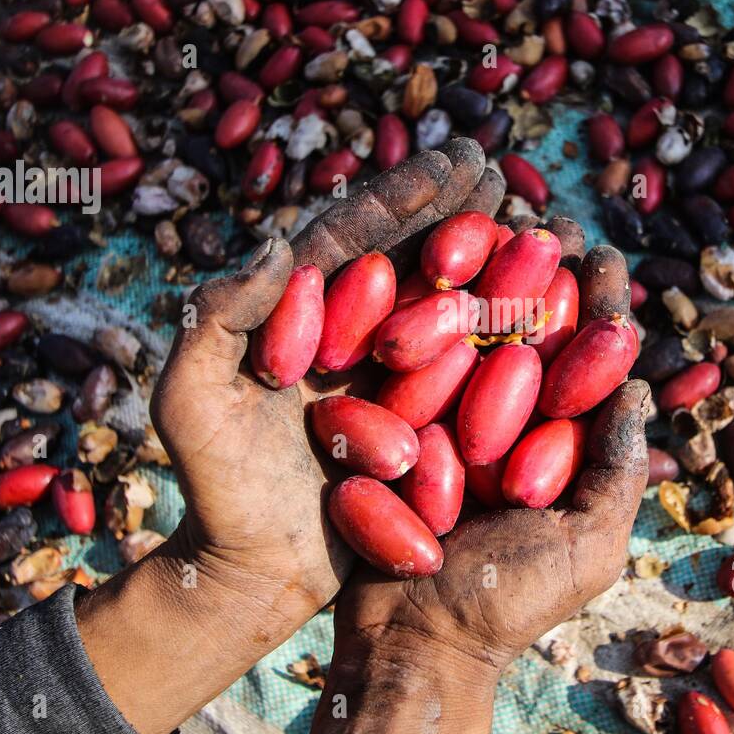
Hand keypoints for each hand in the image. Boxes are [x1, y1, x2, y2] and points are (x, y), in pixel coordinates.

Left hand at [76, 139, 503, 733]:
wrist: (253, 572)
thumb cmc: (213, 487)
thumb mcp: (190, 401)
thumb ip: (218, 319)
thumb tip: (282, 240)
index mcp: (296, 313)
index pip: (354, 238)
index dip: (404, 196)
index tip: (456, 161)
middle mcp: (347, 333)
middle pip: (406, 258)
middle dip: (452, 211)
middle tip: (499, 169)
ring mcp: (387, 375)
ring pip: (442, 306)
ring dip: (486, 262)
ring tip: (534, 223)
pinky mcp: (419, 421)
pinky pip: (465, 373)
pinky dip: (501, 336)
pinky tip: (544, 309)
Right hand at [307, 246, 651, 733]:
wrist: (410, 641)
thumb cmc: (508, 602)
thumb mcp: (587, 546)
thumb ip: (616, 473)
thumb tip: (639, 390)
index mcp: (563, 447)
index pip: (587, 367)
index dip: (598, 310)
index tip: (601, 255)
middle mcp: (510, 427)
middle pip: (530, 339)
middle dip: (539, 275)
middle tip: (544, 215)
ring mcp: (450, 423)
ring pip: (470, 340)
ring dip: (481, 279)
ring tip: (487, 218)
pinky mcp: (394, 427)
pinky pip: (409, 367)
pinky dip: (416, 317)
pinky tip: (417, 263)